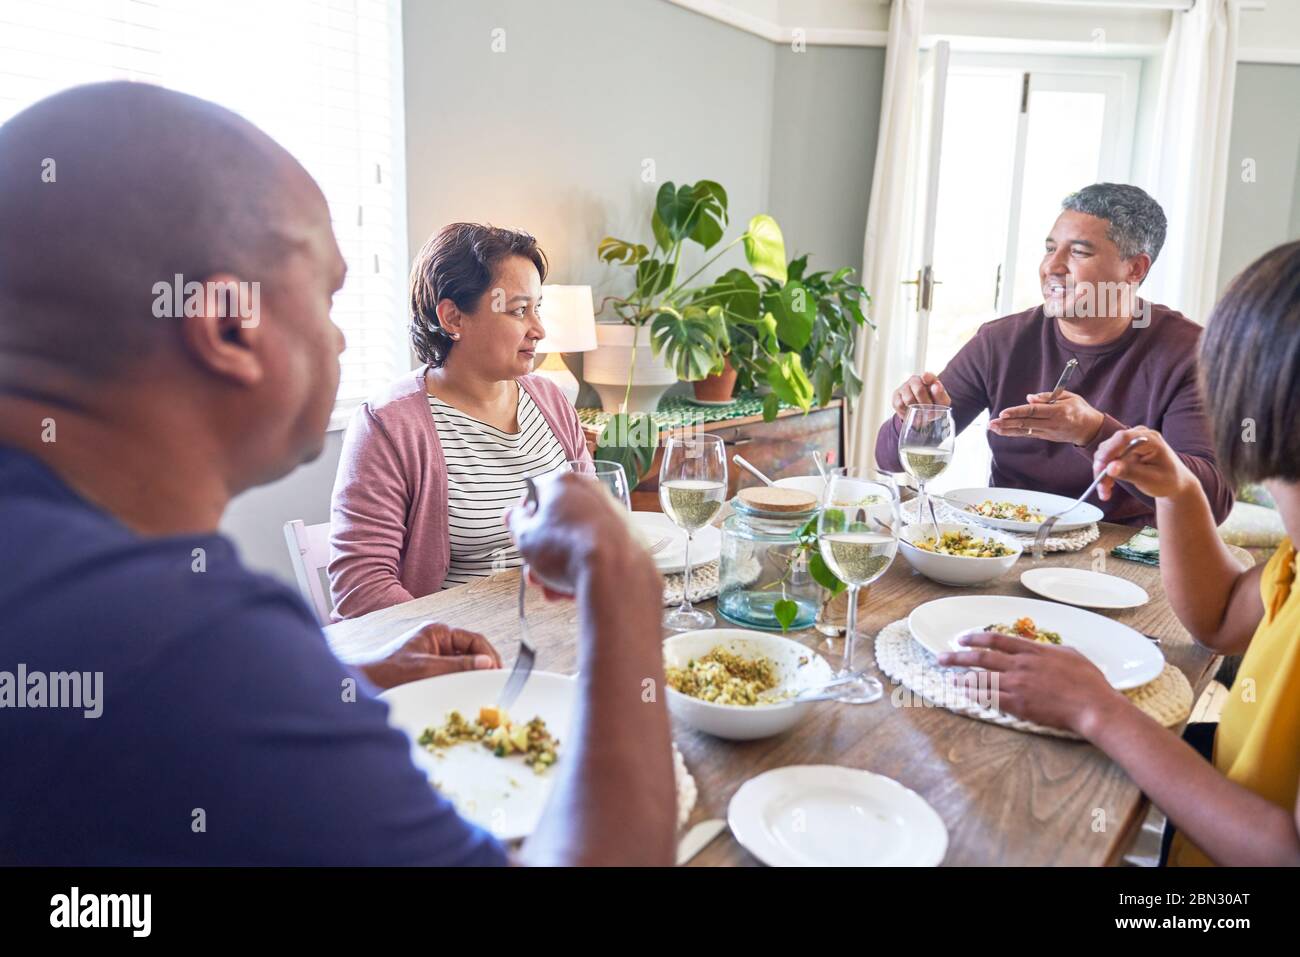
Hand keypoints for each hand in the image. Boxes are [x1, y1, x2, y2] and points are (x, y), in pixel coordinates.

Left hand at [359, 621, 500, 690]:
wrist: (363, 684)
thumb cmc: (388, 671)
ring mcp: (434, 655)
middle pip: (470, 651)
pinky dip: (461, 681)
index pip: (473, 639)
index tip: (497, 670)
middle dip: (482, 665)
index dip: (488, 654)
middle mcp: (437, 641)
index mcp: (437, 632)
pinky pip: (453, 673)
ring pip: (463, 664)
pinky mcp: (430, 669)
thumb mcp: (426, 669)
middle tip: (493, 681)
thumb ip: (457, 666)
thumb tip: (486, 663)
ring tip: (480, 687)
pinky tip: (464, 691)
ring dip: (471, 675)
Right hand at [506, 472, 658, 598]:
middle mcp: (590, 492)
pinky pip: (597, 552)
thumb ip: (516, 522)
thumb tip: (513, 514)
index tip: (519, 536)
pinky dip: (584, 569)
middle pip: (556, 522)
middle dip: (541, 552)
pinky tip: (573, 590)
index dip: (523, 518)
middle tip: (534, 572)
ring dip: (559, 567)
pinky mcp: (627, 536)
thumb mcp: (525, 536)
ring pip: (575, 541)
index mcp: (563, 482)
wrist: (614, 572)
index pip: (534, 493)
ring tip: (552, 589)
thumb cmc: (567, 548)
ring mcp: (611, 514)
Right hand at [891, 372, 950, 417]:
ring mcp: (904, 387)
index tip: (925, 377)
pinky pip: (900, 404)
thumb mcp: (942, 402)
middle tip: (929, 411)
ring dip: (916, 409)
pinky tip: (911, 412)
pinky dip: (906, 411)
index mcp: (928, 378)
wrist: (922, 412)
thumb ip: (941, 394)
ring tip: (921, 413)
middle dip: (925, 403)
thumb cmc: (933, 405)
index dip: (927, 377)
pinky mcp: (896, 396)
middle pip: (919, 390)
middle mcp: (915, 379)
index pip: (928, 376)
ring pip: (908, 399)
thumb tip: (936, 386)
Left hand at [937, 630, 1124, 735]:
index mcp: (1032, 651)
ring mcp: (1018, 684)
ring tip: (949, 678)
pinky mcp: (1019, 704)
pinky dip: (975, 695)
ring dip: (962, 678)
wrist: (1093, 705)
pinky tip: (965, 694)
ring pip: (981, 678)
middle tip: (941, 658)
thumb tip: (1041, 649)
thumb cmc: (1088, 682)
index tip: (962, 639)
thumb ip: (1049, 651)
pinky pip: (990, 698)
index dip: (975, 638)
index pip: (996, 640)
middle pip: (981, 658)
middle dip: (957, 657)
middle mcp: (1020, 665)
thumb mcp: (1069, 655)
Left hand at [988, 389, 1103, 444]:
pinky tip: (1003, 431)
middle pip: (1025, 423)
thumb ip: (1049, 397)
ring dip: (1006, 430)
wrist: (1090, 429)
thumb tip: (1029, 398)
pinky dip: (1014, 433)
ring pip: (1024, 431)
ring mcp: (1047, 432)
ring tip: (992, 427)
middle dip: (1006, 423)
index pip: (1033, 412)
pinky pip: (1027, 434)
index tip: (1003, 412)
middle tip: (991, 423)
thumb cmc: (1080, 409)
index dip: (1017, 412)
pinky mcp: (1045, 437)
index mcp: (1058, 412)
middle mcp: (1051, 424)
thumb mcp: (1069, 397)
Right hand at [1093, 426, 1196, 502]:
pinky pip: (1108, 459)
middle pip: (1110, 446)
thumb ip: (1130, 472)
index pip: (1123, 438)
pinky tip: (1107, 488)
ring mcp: (1129, 442)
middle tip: (1100, 487)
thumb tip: (1109, 468)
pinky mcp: (1123, 450)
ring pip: (1105, 454)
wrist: (1175, 482)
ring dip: (1102, 473)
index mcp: (1150, 439)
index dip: (1109, 451)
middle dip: (1102, 467)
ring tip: (1105, 492)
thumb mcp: (1151, 479)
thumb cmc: (1168, 480)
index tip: (1100, 468)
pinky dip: (1105, 474)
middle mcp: (1138, 436)